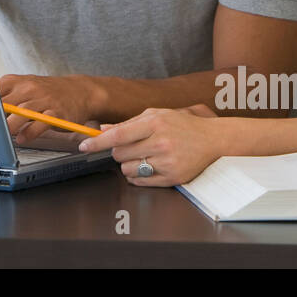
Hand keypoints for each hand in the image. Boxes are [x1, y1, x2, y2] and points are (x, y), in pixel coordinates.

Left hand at [0, 73, 98, 144]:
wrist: (80, 91)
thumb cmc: (48, 91)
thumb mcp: (26, 86)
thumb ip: (6, 96)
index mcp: (18, 81)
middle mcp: (30, 88)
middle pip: (6, 103)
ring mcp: (44, 100)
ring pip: (21, 113)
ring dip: (10, 126)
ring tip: (3, 136)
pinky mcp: (56, 113)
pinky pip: (40, 124)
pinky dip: (29, 133)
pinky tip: (23, 139)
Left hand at [79, 104, 219, 186]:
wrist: (213, 140)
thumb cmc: (183, 125)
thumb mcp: (157, 115)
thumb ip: (129, 123)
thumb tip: (102, 130)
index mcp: (155, 123)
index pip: (118, 135)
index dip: (97, 142)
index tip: (83, 146)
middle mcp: (160, 142)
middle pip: (120, 154)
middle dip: (119, 152)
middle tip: (131, 147)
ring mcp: (167, 161)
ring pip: (128, 169)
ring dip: (128, 165)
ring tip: (142, 156)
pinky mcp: (172, 177)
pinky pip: (141, 181)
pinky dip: (137, 175)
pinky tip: (147, 166)